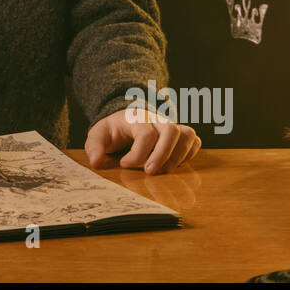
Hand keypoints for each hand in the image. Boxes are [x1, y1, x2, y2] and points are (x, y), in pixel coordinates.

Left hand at [84, 105, 199, 173]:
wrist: (123, 121)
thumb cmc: (112, 131)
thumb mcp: (98, 135)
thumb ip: (94, 146)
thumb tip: (96, 161)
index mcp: (136, 117)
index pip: (146, 134)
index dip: (137, 154)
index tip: (124, 164)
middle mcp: (157, 119)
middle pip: (172, 130)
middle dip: (163, 155)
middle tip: (150, 172)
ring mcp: (171, 125)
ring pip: (187, 134)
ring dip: (178, 156)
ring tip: (162, 171)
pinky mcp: (180, 135)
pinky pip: (194, 142)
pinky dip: (187, 156)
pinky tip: (172, 165)